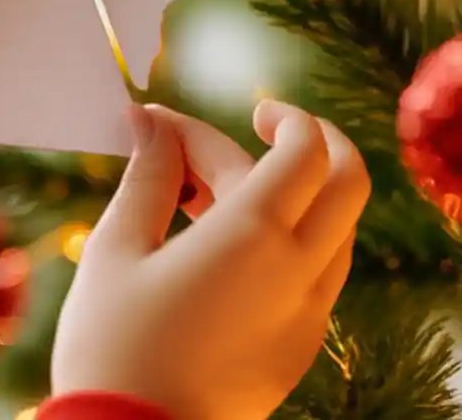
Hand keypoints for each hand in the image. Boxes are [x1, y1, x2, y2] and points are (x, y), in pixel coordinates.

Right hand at [51, 101, 370, 419]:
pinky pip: (320, 271)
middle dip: (317, 137)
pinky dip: (293, 236)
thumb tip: (151, 122)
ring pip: (338, 226)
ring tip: (218, 193)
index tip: (206, 117)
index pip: (301, 146)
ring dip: (299, 190)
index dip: (267, 114)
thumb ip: (146, 177)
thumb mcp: (117, 250)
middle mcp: (299, 270)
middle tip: (265, 126)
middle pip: (349, 178)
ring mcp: (308, 313)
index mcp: (253, 237)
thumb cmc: (112, 346)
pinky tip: (230, 243)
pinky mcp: (301, 346)